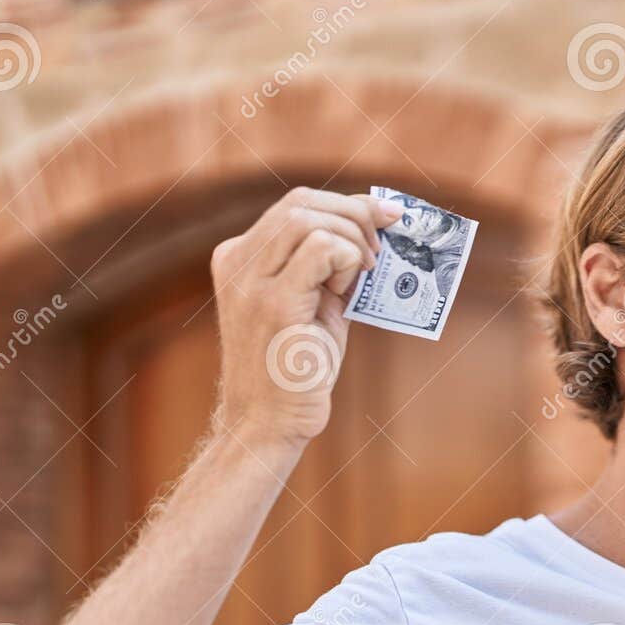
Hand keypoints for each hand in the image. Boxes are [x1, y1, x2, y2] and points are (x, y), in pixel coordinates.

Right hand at [209, 187, 403, 447]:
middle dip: (356, 215)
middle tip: (383, 249)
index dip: (347, 204)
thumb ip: (329, 268)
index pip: (296, 205)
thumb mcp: (312, 305)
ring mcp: (251, 281)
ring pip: (309, 218)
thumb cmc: (296, 369)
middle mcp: (238, 261)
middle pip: (302, 202)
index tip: (387, 216)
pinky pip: (322, 249)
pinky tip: (350, 292)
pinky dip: (349, 261)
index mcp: (241, 257)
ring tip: (366, 275)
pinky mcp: (274, 303)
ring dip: (353, 239)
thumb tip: (373, 230)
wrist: (267, 422)